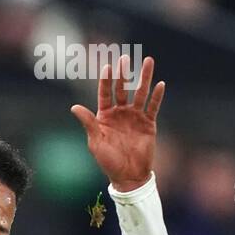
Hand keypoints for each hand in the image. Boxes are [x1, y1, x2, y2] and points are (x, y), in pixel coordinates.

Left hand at [70, 55, 164, 193]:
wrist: (128, 176)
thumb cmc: (108, 162)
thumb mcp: (95, 142)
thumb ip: (88, 123)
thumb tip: (74, 107)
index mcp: (105, 116)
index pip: (105, 94)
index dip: (106, 80)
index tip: (107, 66)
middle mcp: (120, 113)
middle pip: (122, 89)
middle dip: (123, 74)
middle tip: (124, 58)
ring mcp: (135, 117)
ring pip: (140, 93)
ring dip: (144, 77)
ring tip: (148, 60)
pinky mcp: (148, 123)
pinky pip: (153, 107)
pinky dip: (157, 96)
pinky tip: (160, 84)